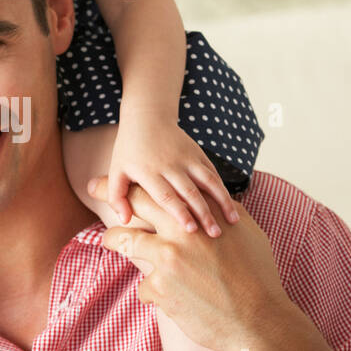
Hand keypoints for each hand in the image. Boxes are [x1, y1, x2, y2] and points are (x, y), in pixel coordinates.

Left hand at [88, 109, 239, 236]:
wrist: (147, 116)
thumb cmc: (129, 149)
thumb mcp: (117, 171)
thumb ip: (117, 197)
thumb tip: (125, 221)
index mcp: (149, 172)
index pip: (166, 196)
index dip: (179, 213)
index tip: (191, 230)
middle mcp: (170, 165)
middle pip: (190, 192)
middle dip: (204, 213)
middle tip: (215, 234)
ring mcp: (187, 158)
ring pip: (208, 181)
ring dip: (222, 201)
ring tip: (232, 220)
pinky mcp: (198, 153)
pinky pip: (213, 172)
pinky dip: (222, 188)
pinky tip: (230, 205)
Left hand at [93, 179, 291, 350]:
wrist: (258, 319)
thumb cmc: (257, 277)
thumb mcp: (247, 234)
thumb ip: (225, 214)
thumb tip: (214, 201)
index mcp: (203, 214)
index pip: (163, 188)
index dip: (138, 179)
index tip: (122, 173)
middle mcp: (183, 231)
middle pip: (137, 203)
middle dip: (111, 194)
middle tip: (96, 188)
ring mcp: (168, 258)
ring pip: (124, 241)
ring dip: (112, 239)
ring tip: (107, 240)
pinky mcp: (161, 288)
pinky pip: (143, 285)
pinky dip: (153, 291)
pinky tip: (164, 299)